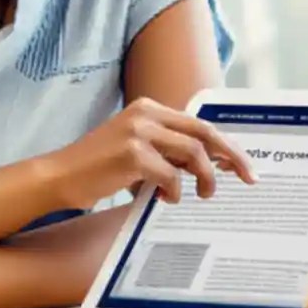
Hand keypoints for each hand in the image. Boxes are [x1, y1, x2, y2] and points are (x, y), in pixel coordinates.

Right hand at [46, 97, 256, 207]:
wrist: (59, 177)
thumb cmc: (98, 168)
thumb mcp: (135, 149)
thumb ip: (166, 150)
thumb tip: (209, 165)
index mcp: (148, 108)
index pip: (197, 123)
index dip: (224, 143)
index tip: (241, 164)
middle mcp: (145, 114)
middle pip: (204, 132)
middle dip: (230, 155)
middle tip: (248, 177)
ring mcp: (138, 132)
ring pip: (192, 153)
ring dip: (204, 178)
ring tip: (201, 195)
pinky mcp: (132, 154)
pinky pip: (171, 175)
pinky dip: (175, 191)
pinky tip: (165, 198)